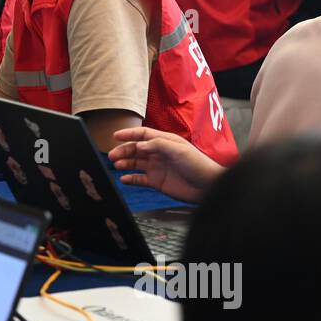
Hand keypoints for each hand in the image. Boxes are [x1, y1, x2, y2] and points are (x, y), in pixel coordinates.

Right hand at [107, 126, 226, 203]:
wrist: (208, 186)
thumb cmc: (198, 165)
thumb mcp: (179, 150)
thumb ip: (158, 145)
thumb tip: (140, 144)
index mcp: (165, 142)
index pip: (143, 135)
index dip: (129, 134)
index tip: (115, 136)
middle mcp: (159, 153)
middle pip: (136, 149)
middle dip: (123, 150)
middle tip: (112, 155)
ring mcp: (157, 167)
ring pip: (135, 163)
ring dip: (125, 163)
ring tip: (116, 165)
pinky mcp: (157, 181)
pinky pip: (139, 179)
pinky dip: (130, 179)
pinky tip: (124, 179)